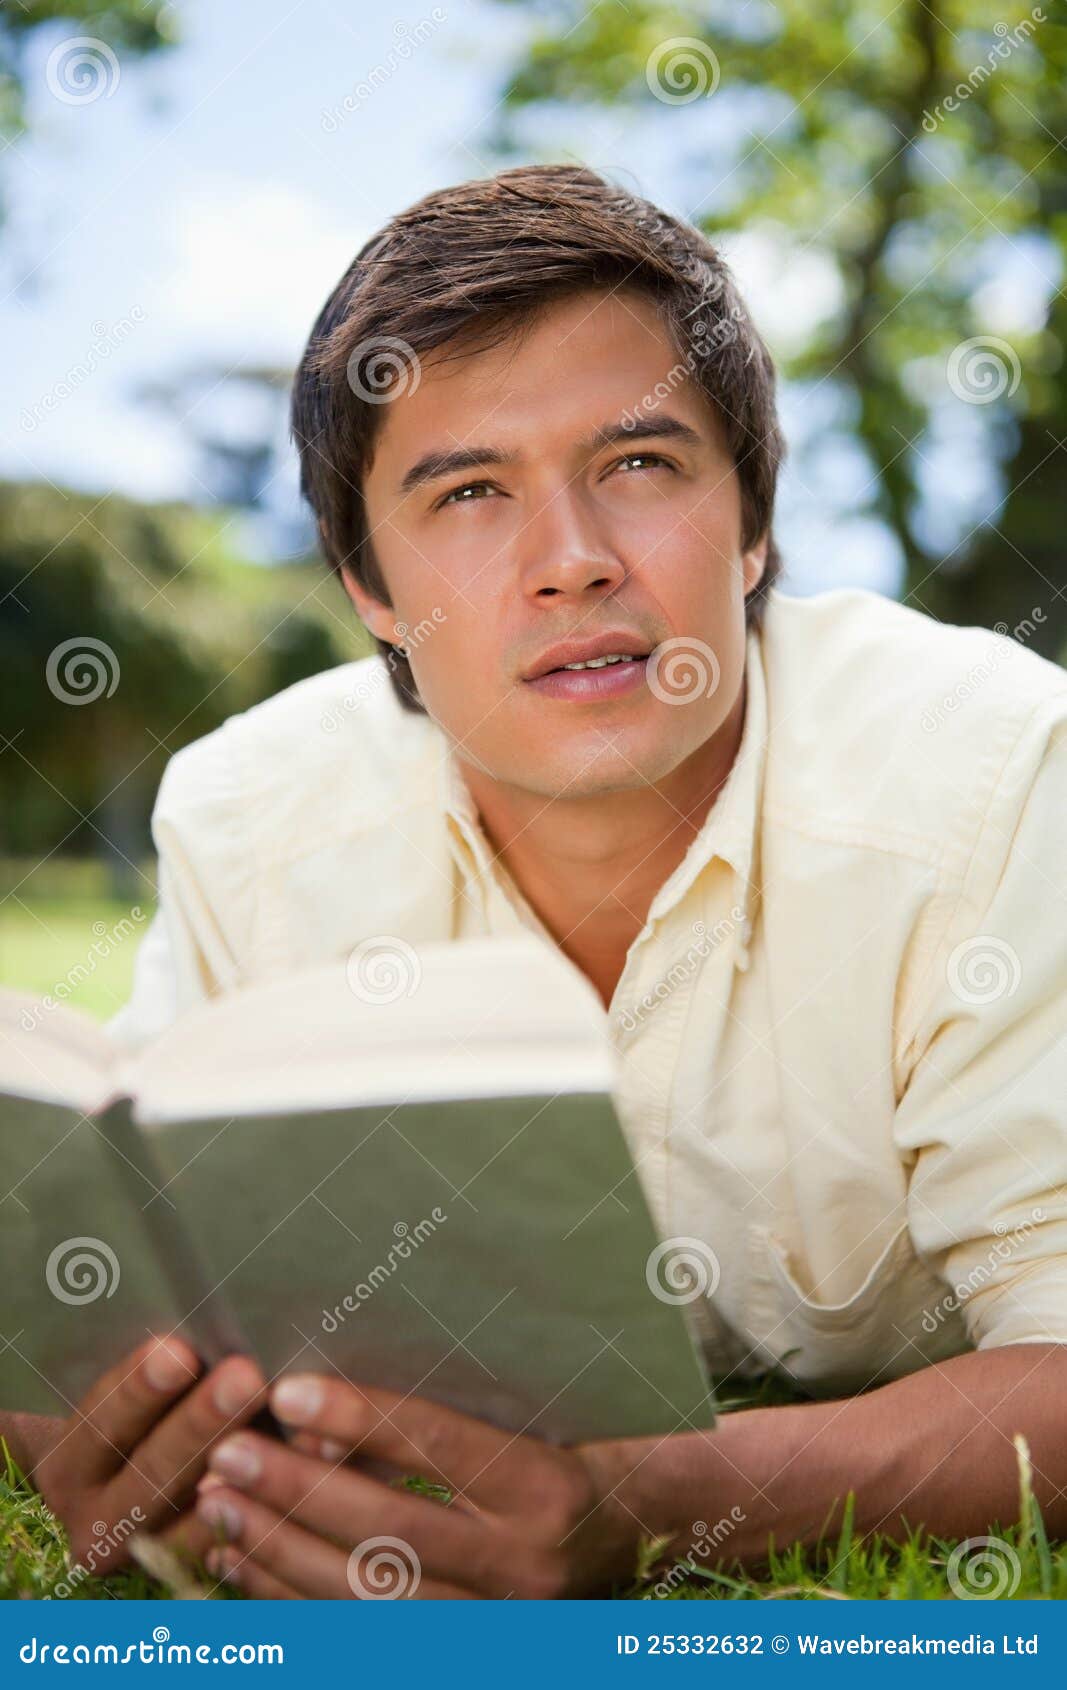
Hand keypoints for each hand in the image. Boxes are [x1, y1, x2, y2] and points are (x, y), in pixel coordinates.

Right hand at [32, 1334, 267, 1571]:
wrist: (118, 1496)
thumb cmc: (137, 1423)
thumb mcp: (128, 1405)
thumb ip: (164, 1376)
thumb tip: (219, 1330)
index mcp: (68, 1467)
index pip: (101, 1423)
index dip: (140, 1387)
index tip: (181, 1349)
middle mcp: (93, 1523)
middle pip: (151, 1472)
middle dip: (200, 1422)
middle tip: (245, 1376)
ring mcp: (140, 1560)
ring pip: (190, 1517)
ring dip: (240, 1467)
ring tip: (277, 1422)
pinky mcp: (186, 1578)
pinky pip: (227, 1551)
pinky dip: (262, 1516)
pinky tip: (295, 1477)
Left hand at [197, 1375, 646, 1597]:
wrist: (634, 1538)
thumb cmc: (567, 1450)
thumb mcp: (520, 1418)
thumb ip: (428, 1423)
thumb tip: (312, 1422)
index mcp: (547, 1488)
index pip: (442, 1447)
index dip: (360, 1418)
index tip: (285, 1392)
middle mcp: (525, 1568)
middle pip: (391, 1535)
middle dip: (297, 1494)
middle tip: (227, 1455)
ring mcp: (494, 1629)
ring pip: (366, 1601)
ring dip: (279, 1553)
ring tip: (216, 1508)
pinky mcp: (463, 1657)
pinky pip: (358, 1639)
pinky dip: (290, 1602)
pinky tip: (240, 1565)